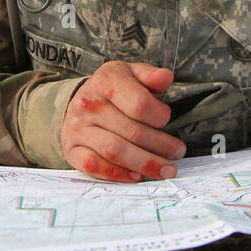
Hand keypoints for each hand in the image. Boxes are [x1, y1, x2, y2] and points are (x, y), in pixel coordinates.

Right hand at [61, 61, 186, 182]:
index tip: (167, 120)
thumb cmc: (114, 89)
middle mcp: (87, 104)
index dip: (160, 116)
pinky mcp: (72, 150)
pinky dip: (119, 174)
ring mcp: (77, 129)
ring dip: (145, 163)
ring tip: (166, 169)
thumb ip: (151, 76)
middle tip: (178, 152)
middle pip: (131, 131)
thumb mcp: (132, 74)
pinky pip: (95, 167)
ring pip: (115, 151)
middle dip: (160, 146)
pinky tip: (137, 176)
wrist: (80, 103)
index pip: (140, 104)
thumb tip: (166, 77)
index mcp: (105, 80)